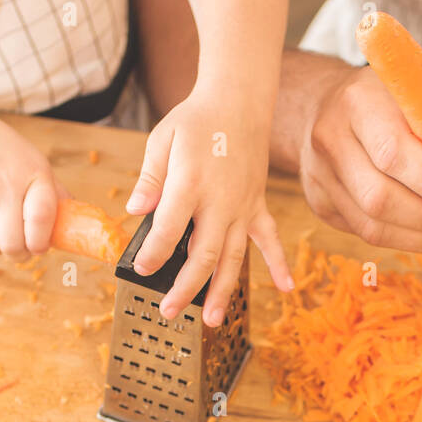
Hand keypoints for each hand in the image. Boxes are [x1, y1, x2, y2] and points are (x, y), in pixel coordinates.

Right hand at [0, 101, 63, 256]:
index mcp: (35, 175)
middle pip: (13, 243)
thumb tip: (75, 223)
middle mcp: (8, 183)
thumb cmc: (1, 151)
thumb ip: (53, 193)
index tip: (37, 247)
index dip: (40, 243)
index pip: (42, 219)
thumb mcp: (33, 162)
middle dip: (15, 254)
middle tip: (15, 249)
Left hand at [126, 87, 290, 323]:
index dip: (153, 254)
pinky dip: (279, 264)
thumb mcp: (163, 140)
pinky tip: (286, 289)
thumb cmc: (196, 121)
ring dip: (223, 290)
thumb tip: (135, 208)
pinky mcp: (257, 206)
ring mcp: (242, 207)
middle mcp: (220, 201)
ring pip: (232, 257)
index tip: (140, 269)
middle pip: (202, 255)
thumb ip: (150, 178)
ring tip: (213, 320)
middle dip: (185, 288)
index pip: (168, 229)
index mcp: (191, 183)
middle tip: (168, 311)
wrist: (238, 101)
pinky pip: (269, 239)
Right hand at [298, 63, 421, 262]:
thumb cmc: (380, 102)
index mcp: (357, 104)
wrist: (321, 107)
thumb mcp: (410, 96)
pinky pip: (368, 234)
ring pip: (372, 227)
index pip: (393, 153)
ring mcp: (320, 178)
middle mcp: (331, 141)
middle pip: (380, 198)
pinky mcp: (321, 205)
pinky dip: (412, 244)